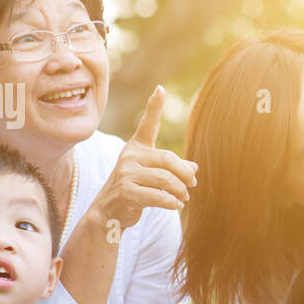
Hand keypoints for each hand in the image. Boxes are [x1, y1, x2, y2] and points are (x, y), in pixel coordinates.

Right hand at [88, 86, 198, 231]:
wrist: (108, 213)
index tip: (160, 89)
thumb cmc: (134, 191)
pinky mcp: (126, 191)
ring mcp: (125, 173)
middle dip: (185, 174)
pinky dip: (172, 202)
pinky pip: (158, 196)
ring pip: (165, 179)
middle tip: (193, 184)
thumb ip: (172, 170)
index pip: (147, 125)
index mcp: (136, 148)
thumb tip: (195, 168)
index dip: (154, 107)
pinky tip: (176, 206)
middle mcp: (129, 156)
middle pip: (168, 160)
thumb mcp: (152, 177)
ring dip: (180, 190)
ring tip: (184, 198)